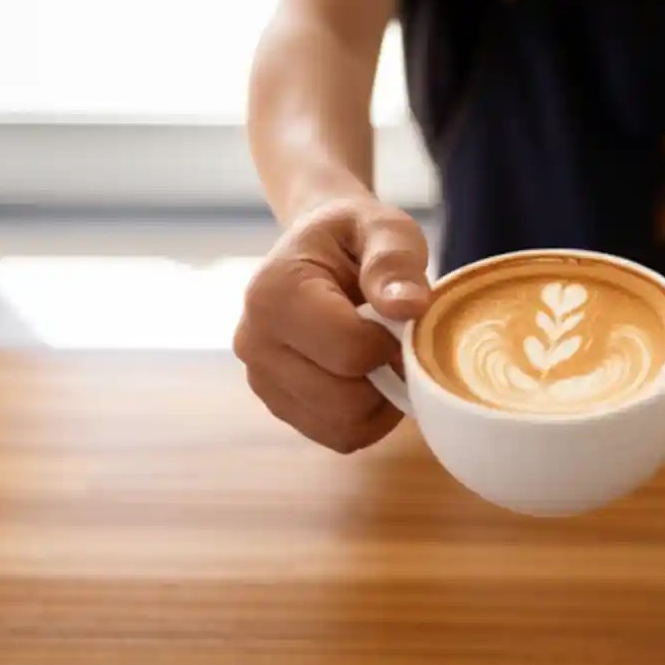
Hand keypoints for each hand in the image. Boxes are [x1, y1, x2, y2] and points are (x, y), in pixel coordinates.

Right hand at [234, 198, 430, 452]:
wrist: (320, 247)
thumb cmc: (356, 236)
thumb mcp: (385, 229)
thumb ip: (396, 263)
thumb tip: (409, 306)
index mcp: (276, 293)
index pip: (350, 353)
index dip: (393, 345)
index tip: (400, 319)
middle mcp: (255, 342)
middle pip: (344, 401)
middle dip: (386, 380)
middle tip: (396, 344)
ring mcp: (260, 378)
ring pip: (341, 427)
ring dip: (378, 403)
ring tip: (382, 359)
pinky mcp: (277, 403)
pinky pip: (336, 435)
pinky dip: (365, 417)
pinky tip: (369, 378)